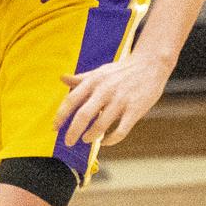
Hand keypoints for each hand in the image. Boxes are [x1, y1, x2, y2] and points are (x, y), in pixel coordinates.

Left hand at [54, 52, 173, 148]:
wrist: (150, 64)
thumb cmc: (122, 70)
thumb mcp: (100, 72)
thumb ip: (81, 78)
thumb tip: (62, 78)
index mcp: (94, 81)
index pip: (71, 100)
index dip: (61, 116)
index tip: (55, 128)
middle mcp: (105, 91)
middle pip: (83, 116)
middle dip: (72, 132)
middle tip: (68, 142)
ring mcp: (120, 101)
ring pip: (100, 126)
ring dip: (90, 136)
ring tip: (87, 139)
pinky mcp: (135, 110)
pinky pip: (120, 131)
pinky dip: (110, 140)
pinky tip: (105, 141)